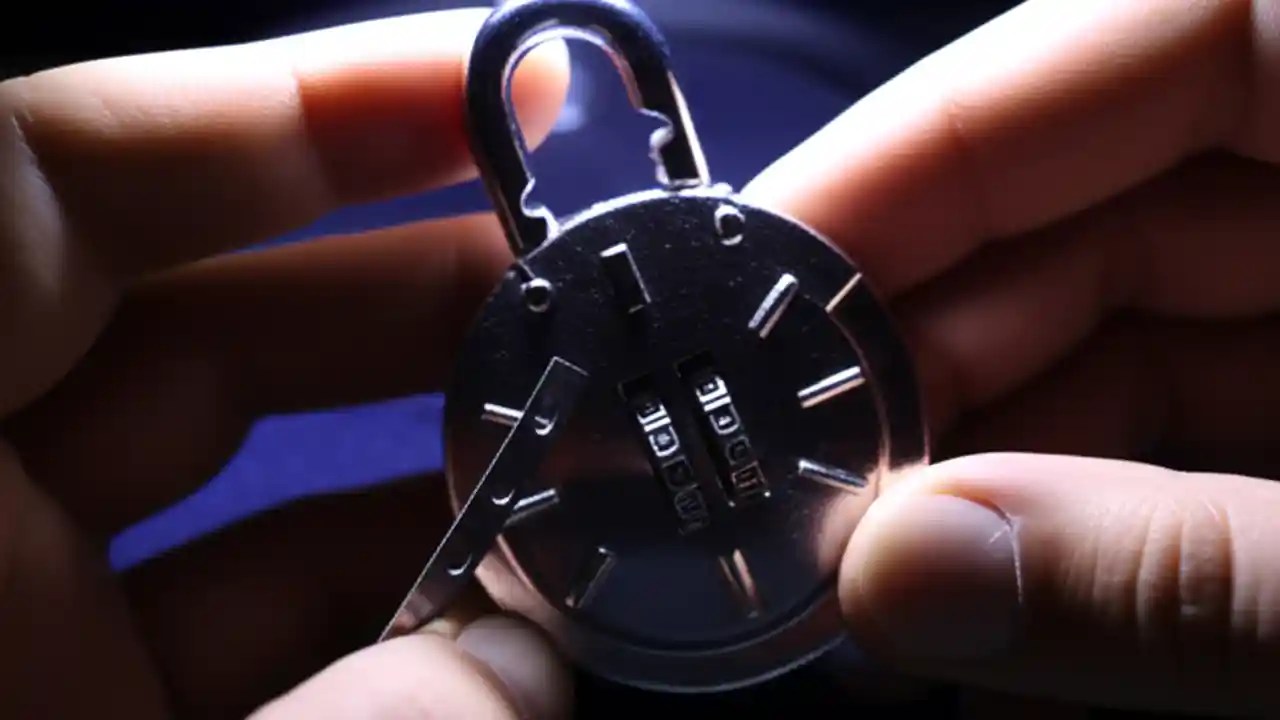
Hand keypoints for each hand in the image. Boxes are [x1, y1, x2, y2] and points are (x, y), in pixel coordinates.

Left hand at [0, 10, 572, 718]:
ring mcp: (10, 623)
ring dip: (433, 476)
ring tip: (600, 487)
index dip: (292, 111)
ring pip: (245, 482)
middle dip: (424, 295)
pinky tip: (507, 628)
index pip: (56, 179)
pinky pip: (241, 613)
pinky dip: (381, 610)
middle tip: (610, 314)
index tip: (501, 89)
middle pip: (202, 320)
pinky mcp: (71, 700)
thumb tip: (520, 667)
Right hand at [745, 0, 1279, 714]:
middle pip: (1102, 212)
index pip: (1123, 44)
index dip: (924, 147)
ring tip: (892, 589)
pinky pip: (1212, 435)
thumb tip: (911, 578)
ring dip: (1005, 472)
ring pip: (1142, 342)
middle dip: (939, 357)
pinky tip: (1021, 622)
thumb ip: (1189, 572)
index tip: (763, 270)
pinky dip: (1108, 525)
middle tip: (805, 481)